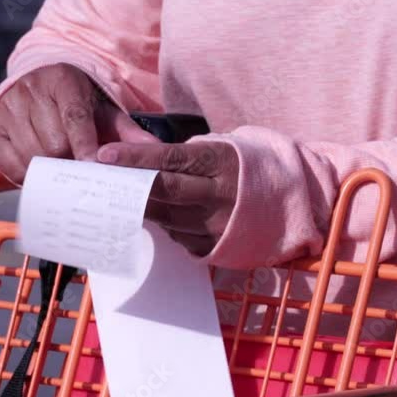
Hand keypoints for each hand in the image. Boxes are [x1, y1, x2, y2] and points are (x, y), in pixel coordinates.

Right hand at [0, 64, 156, 183]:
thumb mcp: (103, 109)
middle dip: (69, 164)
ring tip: (62, 174)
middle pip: (52, 143)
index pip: (75, 118)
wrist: (37, 82)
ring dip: (48, 172)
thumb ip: (127, 132)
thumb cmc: (77, 101)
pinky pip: (7, 163)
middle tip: (81, 175)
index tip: (95, 167)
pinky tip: (39, 173)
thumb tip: (154, 153)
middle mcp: (31, 89)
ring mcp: (8, 108)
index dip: (85, 146)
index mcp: (63, 80)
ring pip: (30, 155)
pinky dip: (25, 175)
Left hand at [97, 140, 239, 256]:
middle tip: (105, 182)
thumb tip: (142, 164)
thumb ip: (187, 157)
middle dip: (131, 187)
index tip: (105, 155)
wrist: (291, 200)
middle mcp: (220, 195)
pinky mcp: (216, 246)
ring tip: (122, 198)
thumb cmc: (246, 166)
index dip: (135, 157)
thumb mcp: (223, 149)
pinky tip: (157, 215)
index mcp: (221, 163)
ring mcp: (218, 224)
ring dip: (142, 208)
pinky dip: (164, 225)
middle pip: (165, 191)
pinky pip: (178, 236)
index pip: (170, 159)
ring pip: (167, 217)